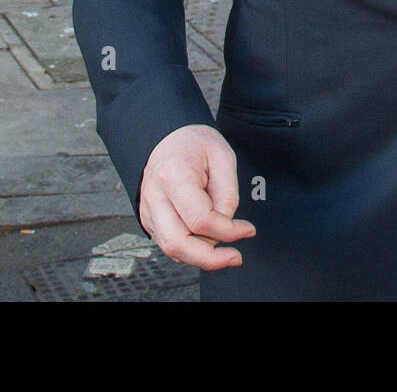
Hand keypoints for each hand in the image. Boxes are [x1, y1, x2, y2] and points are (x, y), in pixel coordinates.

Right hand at [138, 123, 255, 269]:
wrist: (167, 138)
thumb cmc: (196, 144)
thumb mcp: (223, 156)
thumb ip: (228, 193)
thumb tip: (227, 225)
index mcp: (173, 175)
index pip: (200, 218)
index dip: (228, 230)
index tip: (247, 229)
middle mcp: (154, 196)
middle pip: (177, 244)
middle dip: (210, 259)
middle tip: (235, 257)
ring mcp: (148, 211)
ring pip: (171, 250)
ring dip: (201, 257)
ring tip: (225, 251)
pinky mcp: (149, 220)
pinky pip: (170, 245)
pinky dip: (191, 250)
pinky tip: (209, 240)